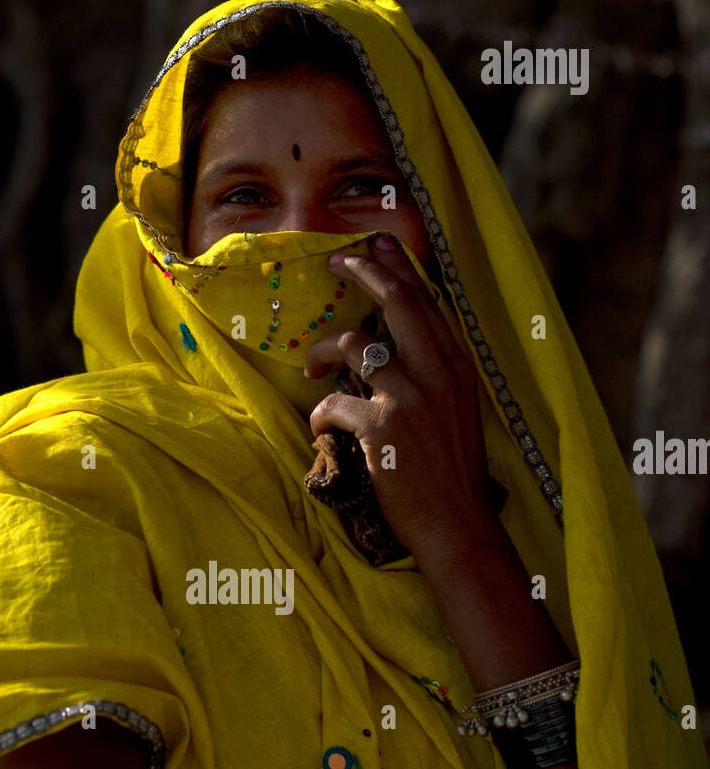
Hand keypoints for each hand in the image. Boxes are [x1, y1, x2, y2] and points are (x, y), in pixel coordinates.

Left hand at [304, 234, 495, 559]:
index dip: (398, 269)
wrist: (458, 523)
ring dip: (323, 350)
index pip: (426, 302)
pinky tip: (323, 430)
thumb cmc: (452, 473)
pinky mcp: (383, 428)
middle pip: (397, 301)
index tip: (376, 246)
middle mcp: (438, 372)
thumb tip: (395, 347)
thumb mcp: (456, 411)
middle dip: (363, 271)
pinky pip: (334, 403)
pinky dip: (321, 415)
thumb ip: (432, 375)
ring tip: (311, 368)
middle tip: (335, 260)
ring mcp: (410, 397)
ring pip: (354, 344)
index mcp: (458, 366)